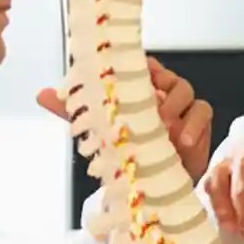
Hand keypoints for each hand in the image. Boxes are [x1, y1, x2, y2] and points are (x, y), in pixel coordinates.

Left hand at [36, 57, 213, 181]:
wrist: (155, 180)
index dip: (142, 66)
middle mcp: (163, 88)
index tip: (137, 74)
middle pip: (169, 76)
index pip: (143, 64)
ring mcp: (184, 104)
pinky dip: (194, 125)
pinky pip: (202, 112)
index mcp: (140, 84)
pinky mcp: (200, 120)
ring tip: (167, 129)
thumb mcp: (95, 126)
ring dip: (177, 109)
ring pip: (186, 91)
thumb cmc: (129, 146)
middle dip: (161, 92)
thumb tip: (40, 94)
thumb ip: (70, 110)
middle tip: (152, 111)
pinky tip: (182, 140)